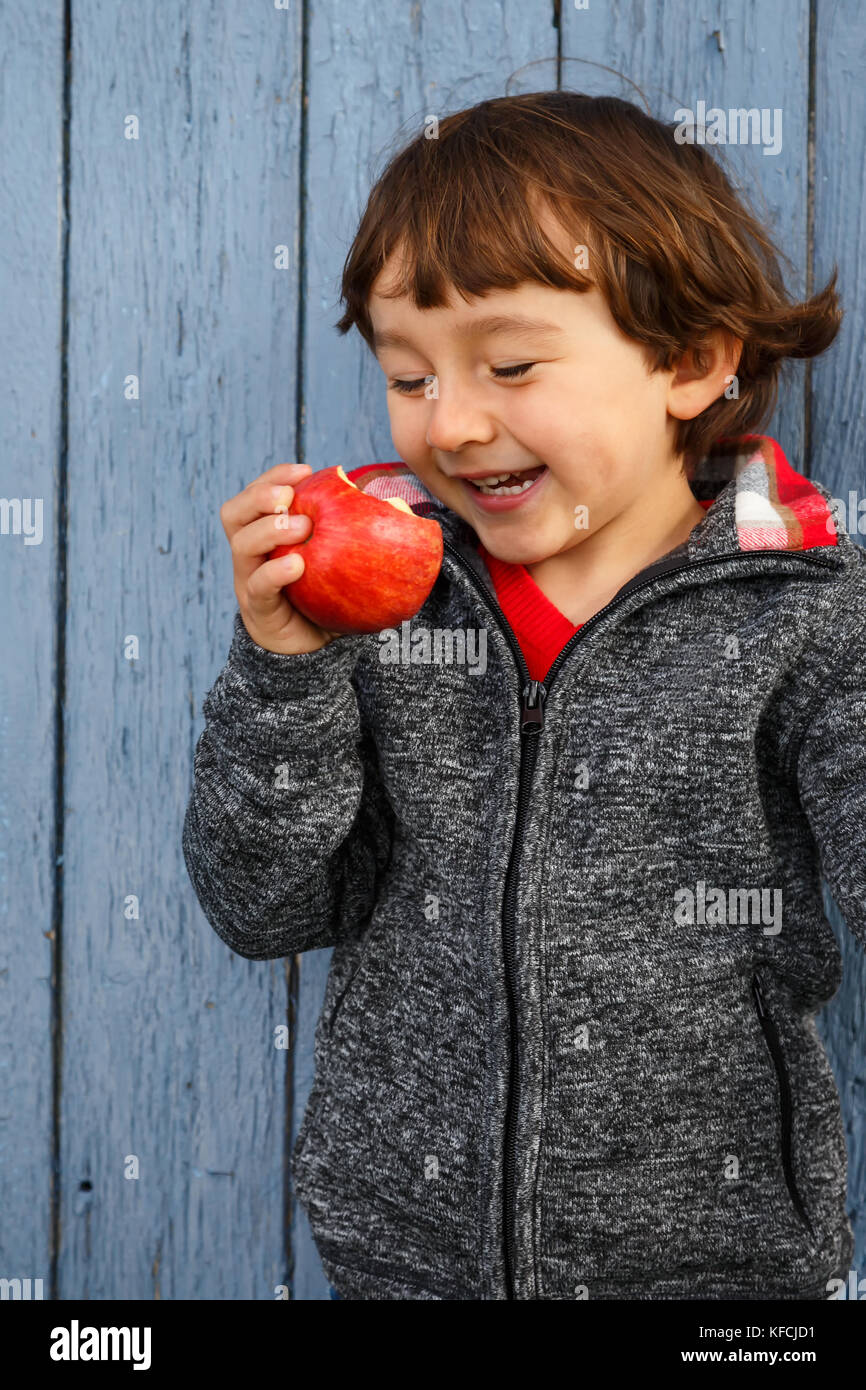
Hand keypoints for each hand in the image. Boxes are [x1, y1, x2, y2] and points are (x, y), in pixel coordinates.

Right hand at [220, 462, 342, 653]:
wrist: (311, 650)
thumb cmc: (326, 597)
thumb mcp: (337, 560)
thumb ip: (356, 533)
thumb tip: (398, 503)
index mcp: (265, 534)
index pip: (255, 495)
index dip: (274, 477)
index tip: (306, 471)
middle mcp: (251, 554)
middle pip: (234, 513)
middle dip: (261, 496)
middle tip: (290, 497)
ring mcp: (249, 580)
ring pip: (241, 544)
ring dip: (269, 529)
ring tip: (300, 526)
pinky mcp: (258, 609)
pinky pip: (259, 586)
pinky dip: (276, 572)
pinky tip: (297, 564)